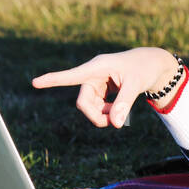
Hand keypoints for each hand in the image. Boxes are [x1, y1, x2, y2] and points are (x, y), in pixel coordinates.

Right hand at [32, 48, 179, 127]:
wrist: (153, 64)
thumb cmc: (144, 69)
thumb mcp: (137, 85)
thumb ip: (124, 104)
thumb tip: (115, 124)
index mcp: (97, 67)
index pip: (71, 75)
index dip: (53, 80)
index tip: (35, 82)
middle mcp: (92, 74)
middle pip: (84, 102)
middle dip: (96, 116)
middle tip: (114, 124)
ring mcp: (96, 82)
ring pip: (89, 107)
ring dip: (103, 116)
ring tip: (120, 115)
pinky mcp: (101, 89)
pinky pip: (97, 107)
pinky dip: (107, 113)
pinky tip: (118, 111)